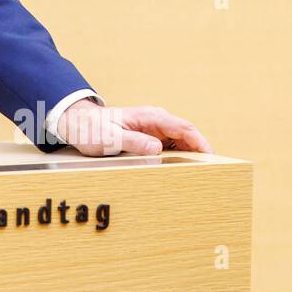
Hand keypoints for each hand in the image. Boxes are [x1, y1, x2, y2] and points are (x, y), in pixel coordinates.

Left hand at [58, 100, 212, 156]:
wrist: (78, 123)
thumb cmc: (92, 128)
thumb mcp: (110, 137)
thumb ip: (134, 141)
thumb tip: (158, 148)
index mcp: (150, 117)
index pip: (183, 128)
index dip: (200, 142)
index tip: (211, 157)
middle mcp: (155, 120)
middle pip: (187, 135)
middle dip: (201, 150)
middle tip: (213, 171)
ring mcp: (153, 128)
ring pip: (181, 142)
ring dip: (191, 155)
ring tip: (202, 174)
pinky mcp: (149, 137)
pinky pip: (170, 146)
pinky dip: (179, 157)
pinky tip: (183, 170)